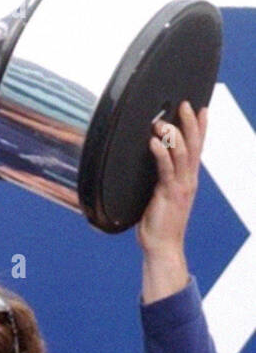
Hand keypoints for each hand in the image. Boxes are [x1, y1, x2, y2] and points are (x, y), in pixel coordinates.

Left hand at [137, 100, 207, 301]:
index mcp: (188, 179)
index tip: (201, 109)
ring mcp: (180, 186)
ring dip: (172, 135)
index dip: (200, 128)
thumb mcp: (162, 196)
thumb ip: (161, 180)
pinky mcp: (168, 194)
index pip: (197, 148)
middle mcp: (188, 180)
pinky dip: (160, 153)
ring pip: (182, 154)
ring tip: (162, 122)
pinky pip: (165, 169)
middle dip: (190, 123)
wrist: (163, 247)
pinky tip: (153, 142)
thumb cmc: (159, 224)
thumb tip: (151, 164)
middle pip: (194, 145)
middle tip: (185, 105)